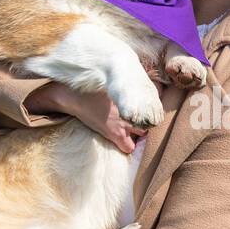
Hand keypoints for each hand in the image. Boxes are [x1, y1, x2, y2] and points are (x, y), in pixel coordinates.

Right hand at [26, 81, 157, 153]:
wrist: (75, 97)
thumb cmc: (92, 87)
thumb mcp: (112, 82)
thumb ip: (127, 83)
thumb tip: (142, 80)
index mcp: (133, 95)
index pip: (154, 102)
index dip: (150, 106)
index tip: (145, 107)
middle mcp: (132, 109)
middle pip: (151, 118)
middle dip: (146, 118)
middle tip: (138, 117)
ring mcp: (124, 123)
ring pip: (143, 133)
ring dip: (140, 132)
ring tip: (132, 128)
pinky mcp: (114, 134)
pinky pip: (129, 147)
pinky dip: (128, 146)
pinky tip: (124, 140)